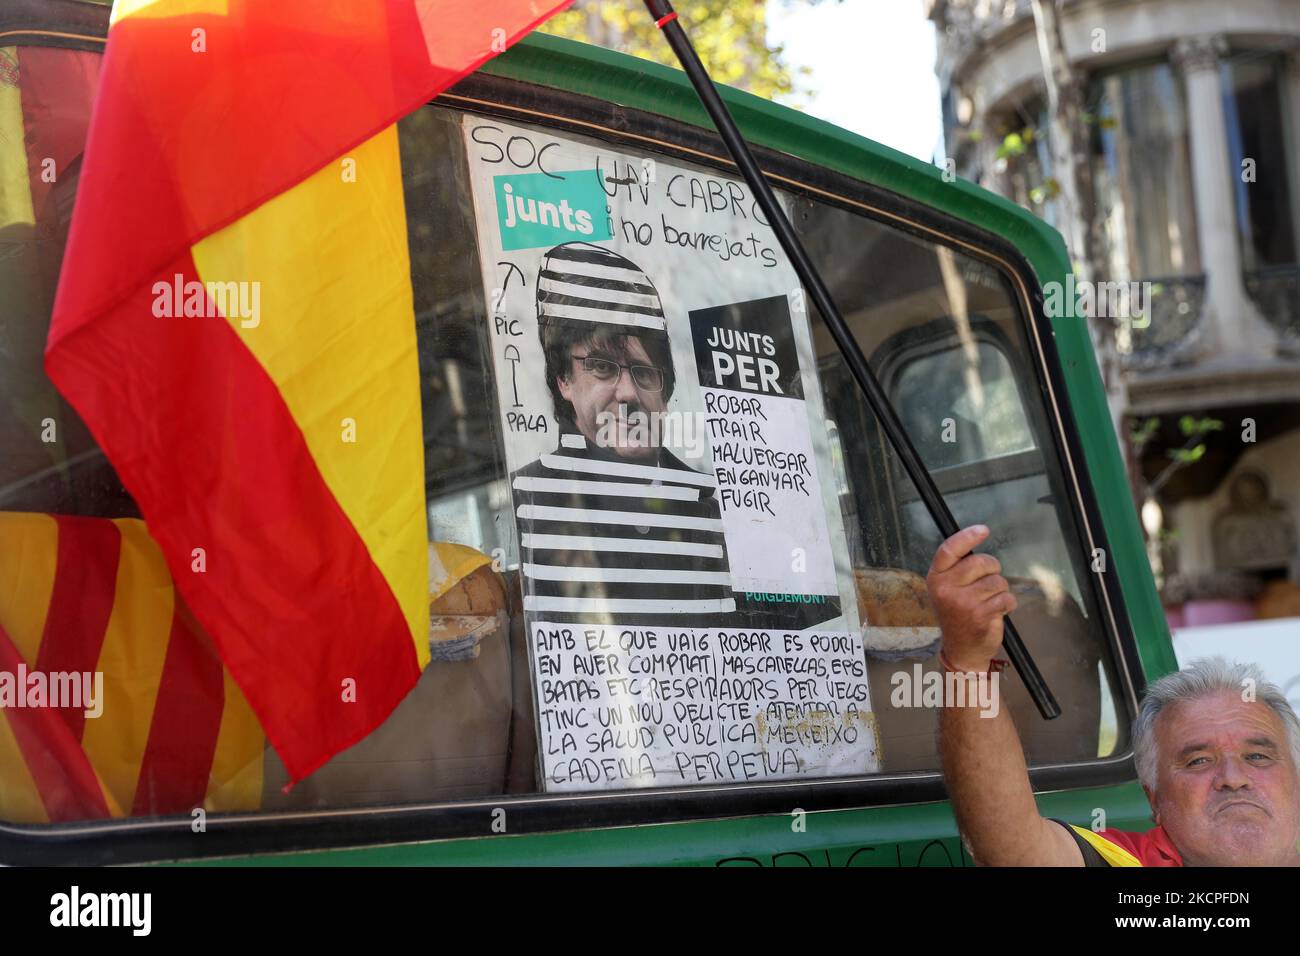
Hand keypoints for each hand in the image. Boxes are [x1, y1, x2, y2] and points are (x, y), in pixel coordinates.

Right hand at [925, 525, 1016, 670]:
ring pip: (997, 581)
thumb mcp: (947, 589)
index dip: (967, 536)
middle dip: (993, 568)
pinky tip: (997, 611)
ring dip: (1000, 590)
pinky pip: (1006, 598)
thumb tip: (975, 537)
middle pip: (980, 562)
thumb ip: (957, 568)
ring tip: (990, 601)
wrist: (962, 649)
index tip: (984, 530)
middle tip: (989, 580)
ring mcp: (962, 603)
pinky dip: (1008, 604)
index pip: (949, 550)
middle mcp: (945, 589)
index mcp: (936, 578)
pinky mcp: (980, 616)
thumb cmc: (958, 613)